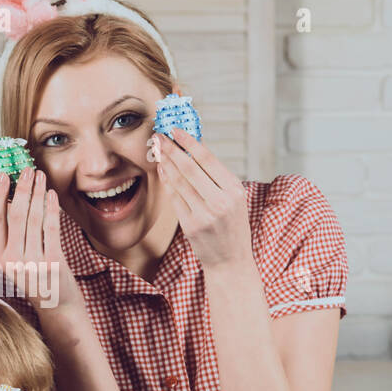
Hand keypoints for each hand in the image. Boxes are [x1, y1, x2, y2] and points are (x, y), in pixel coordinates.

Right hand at [0, 166, 80, 314]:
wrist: (57, 307)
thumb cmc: (38, 279)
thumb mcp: (18, 261)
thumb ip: (13, 236)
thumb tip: (12, 200)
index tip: (4, 176)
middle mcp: (12, 261)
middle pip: (15, 215)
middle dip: (21, 188)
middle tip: (27, 169)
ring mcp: (32, 263)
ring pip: (33, 218)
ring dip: (37, 193)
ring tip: (41, 176)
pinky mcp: (53, 264)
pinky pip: (51, 229)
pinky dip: (51, 209)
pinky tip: (52, 195)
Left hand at [154, 128, 253, 270]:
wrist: (230, 260)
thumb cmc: (232, 225)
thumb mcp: (235, 198)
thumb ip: (217, 176)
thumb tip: (195, 147)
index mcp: (235, 190)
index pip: (208, 159)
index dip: (189, 142)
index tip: (176, 130)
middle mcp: (220, 201)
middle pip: (190, 168)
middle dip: (171, 149)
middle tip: (159, 135)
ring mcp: (204, 215)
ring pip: (179, 181)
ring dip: (165, 162)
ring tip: (157, 149)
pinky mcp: (190, 225)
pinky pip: (174, 198)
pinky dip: (166, 181)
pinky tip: (161, 169)